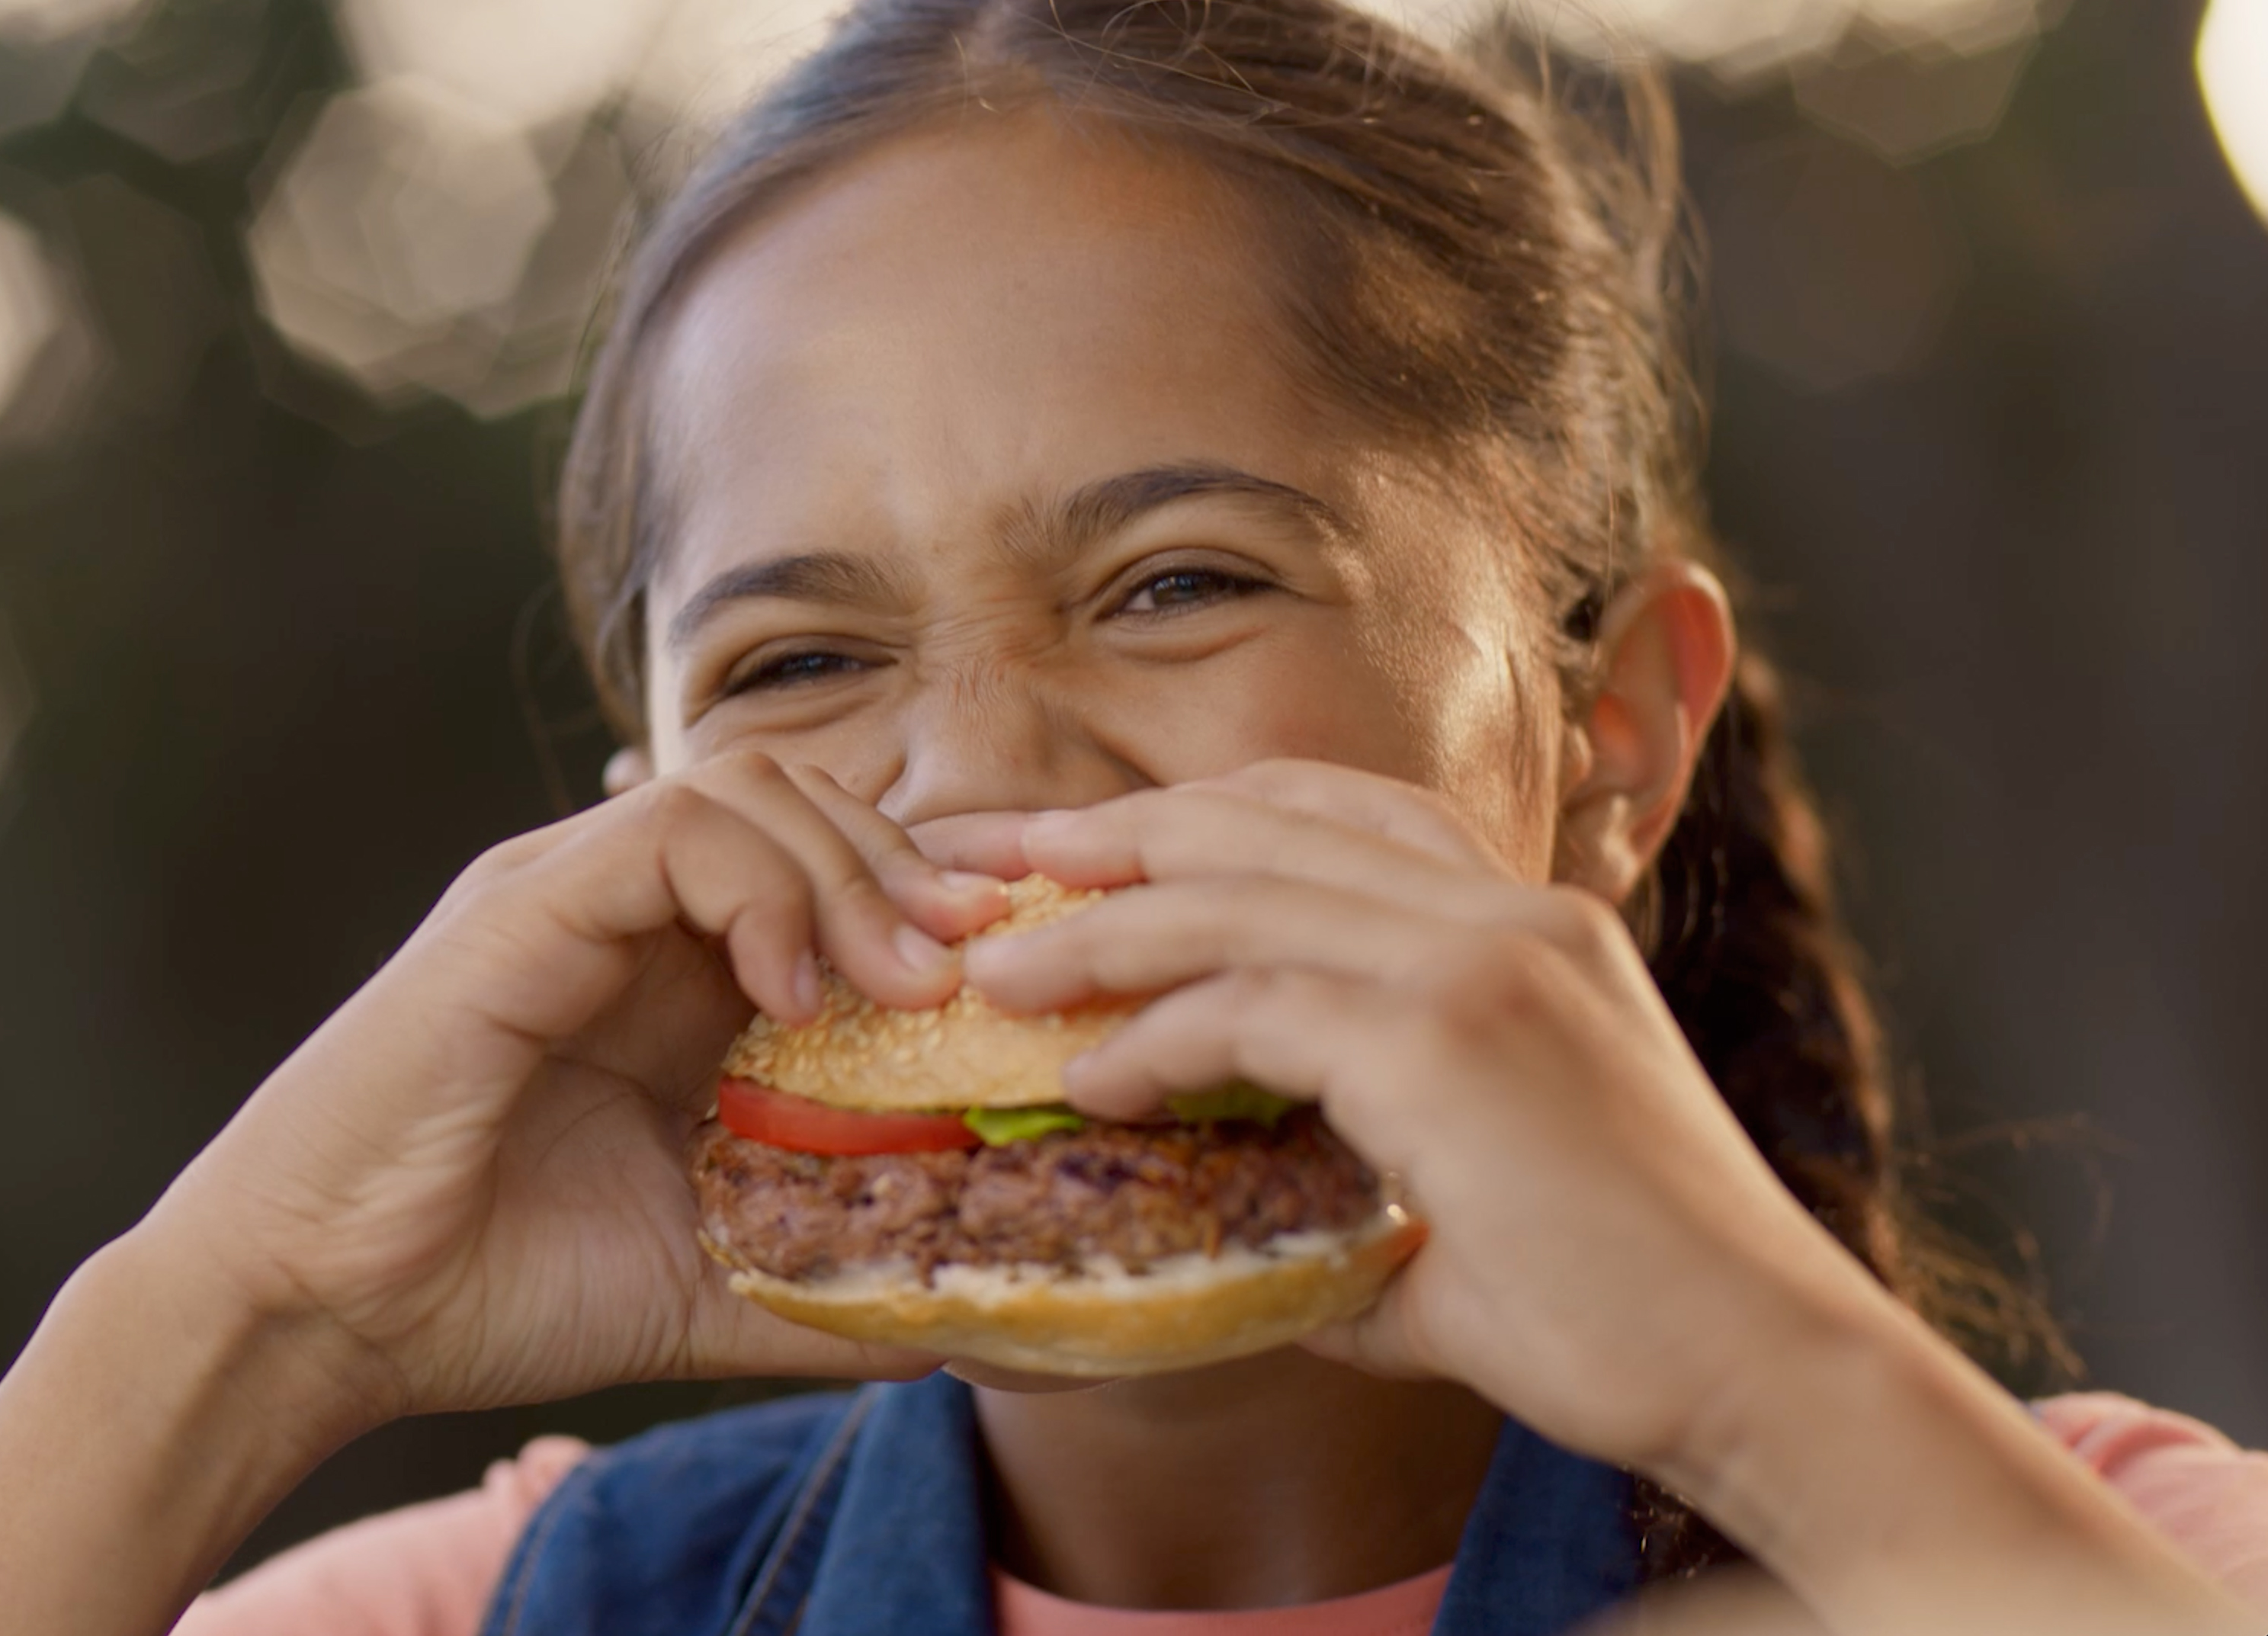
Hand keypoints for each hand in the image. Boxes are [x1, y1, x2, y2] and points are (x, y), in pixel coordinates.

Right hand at [141, 751, 1006, 1422]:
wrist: (321, 1317)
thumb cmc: (491, 1290)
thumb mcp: (706, 1288)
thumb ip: (826, 1285)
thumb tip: (968, 1318)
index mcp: (669, 973)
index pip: (829, 857)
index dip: (937, 883)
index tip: (1028, 955)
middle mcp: (621, 910)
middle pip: (807, 795)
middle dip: (916, 866)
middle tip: (978, 970)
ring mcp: (564, 896)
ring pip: (746, 787)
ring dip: (851, 869)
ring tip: (902, 986)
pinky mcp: (514, 914)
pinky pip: (665, 833)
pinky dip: (757, 889)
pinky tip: (795, 994)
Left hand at [933, 759, 1889, 1480]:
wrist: (1766, 1372)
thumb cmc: (1632, 1312)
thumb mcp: (1477, 1213)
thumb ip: (1361, 1198)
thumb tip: (1253, 1249)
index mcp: (1527, 928)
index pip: (1338, 811)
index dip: (1200, 815)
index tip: (1087, 841)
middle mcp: (1508, 918)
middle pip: (1265, 823)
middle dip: (1115, 834)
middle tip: (994, 855)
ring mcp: (1482, 967)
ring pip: (1240, 900)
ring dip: (1101, 930)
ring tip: (997, 969)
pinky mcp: (1446, 1045)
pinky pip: (1253, 1009)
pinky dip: (1158, 1037)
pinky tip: (1094, 1079)